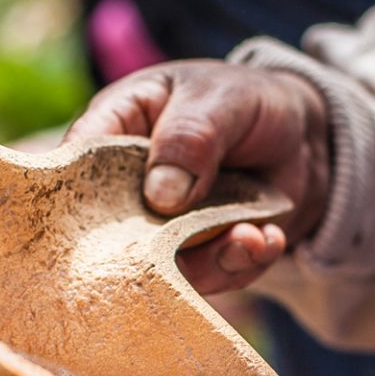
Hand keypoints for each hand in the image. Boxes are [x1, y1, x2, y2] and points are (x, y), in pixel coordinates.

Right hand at [64, 60, 329, 293]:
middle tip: (204, 240)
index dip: (77, 199)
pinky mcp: (198, 256)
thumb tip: (159, 197)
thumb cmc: (243, 100)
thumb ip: (190, 137)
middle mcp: (127, 187)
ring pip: (164, 267)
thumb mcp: (221, 100)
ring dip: (214, 261)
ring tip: (253, 238)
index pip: (74, 165)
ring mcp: (161, 228)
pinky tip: (269, 238)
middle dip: (157, 251)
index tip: (106, 226)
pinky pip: (210, 276)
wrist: (300, 136)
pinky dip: (242, 263)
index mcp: (114, 128)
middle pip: (112, 235)